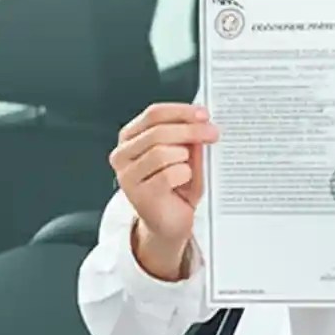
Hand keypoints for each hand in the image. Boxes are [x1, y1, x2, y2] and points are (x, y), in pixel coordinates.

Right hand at [109, 103, 218, 279]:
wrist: (170, 223)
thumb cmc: (176, 187)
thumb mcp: (184, 155)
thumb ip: (189, 138)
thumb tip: (202, 121)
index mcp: (130, 138)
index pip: (153, 114)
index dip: (180, 111)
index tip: (203, 113)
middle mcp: (122, 155)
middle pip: (158, 131)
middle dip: (190, 130)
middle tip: (212, 133)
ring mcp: (127, 176)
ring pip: (161, 152)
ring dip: (184, 157)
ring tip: (189, 167)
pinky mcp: (139, 196)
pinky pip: (168, 175)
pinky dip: (183, 175)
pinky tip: (183, 182)